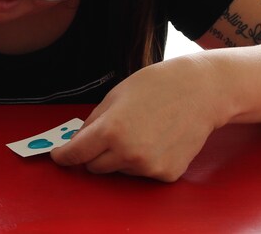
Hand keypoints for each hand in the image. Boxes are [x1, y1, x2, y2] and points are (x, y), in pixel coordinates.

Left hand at [50, 56, 229, 181]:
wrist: (202, 92)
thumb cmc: (158, 87)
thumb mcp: (115, 96)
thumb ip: (93, 121)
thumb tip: (78, 141)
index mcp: (111, 130)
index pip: (76, 154)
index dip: (63, 156)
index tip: (59, 156)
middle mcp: (128, 153)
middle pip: (95, 167)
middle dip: (94, 154)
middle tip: (108, 135)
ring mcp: (148, 167)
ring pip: (118, 171)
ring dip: (120, 157)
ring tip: (141, 130)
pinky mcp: (166, 175)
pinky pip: (142, 173)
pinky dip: (143, 161)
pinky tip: (158, 140)